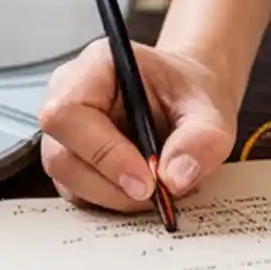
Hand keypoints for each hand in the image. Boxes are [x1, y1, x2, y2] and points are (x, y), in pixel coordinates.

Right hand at [37, 39, 238, 211]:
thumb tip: (175, 178)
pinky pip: (78, 193)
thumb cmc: (189, 95)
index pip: (68, 113)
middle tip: (155, 193)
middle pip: (60, 155)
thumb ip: (202, 138)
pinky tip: (141, 190)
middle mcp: (66, 97)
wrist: (187, 103)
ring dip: (112, 197)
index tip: (147, 181)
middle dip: (110, 185)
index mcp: (94, 67)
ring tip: (155, 190)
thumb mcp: (210, 109)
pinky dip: (111, 202)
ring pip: (66, 180)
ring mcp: (64, 134)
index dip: (103, 153)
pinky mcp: (71, 162)